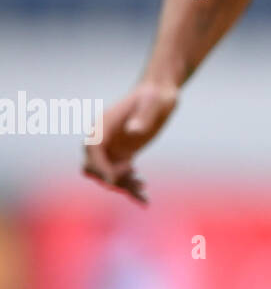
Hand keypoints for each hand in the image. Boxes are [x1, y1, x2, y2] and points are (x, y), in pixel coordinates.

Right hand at [82, 80, 178, 204]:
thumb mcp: (153, 103)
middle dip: (108, 178)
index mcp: (103, 124)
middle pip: (92, 166)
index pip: (92, 149)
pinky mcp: (121, 155)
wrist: (160, 94)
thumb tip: (134, 130)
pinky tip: (144, 194)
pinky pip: (119, 176)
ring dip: (122, 186)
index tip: (113, 180)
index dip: (100, 165)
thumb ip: (144, 116)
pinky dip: (128, 186)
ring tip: (143, 191)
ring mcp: (110, 148)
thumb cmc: (155, 96)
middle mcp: (102, 138)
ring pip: (106, 175)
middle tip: (133, 183)